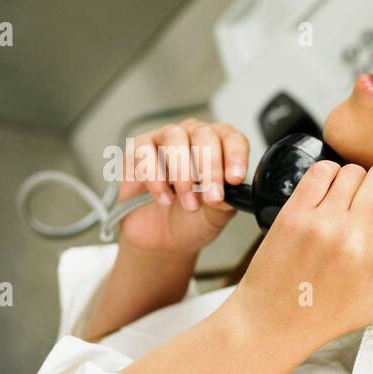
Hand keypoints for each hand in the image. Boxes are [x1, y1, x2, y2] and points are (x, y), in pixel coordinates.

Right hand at [116, 119, 248, 255]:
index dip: (235, 156)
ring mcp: (163, 139)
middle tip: (211, 197)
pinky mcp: (137, 150)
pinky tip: (164, 198)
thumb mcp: (215, 216)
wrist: (161, 239)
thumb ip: (225, 201)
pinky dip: (155, 178)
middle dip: (209, 167)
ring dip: (182, 173)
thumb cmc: (191, 220)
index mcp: (219, 145)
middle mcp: (192, 136)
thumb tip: (229, 192)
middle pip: (203, 134)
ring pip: (174, 137)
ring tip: (188, 203)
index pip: (232, 137)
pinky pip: (145, 152)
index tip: (234, 179)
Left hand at [222, 160, 372, 350]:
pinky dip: (327, 175)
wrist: (273, 322)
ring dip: (354, 182)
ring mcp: (321, 225)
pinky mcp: (293, 214)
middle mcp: (354, 241)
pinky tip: (326, 194)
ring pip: (352, 171)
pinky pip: (321, 171)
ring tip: (346, 203)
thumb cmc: (324, 315)